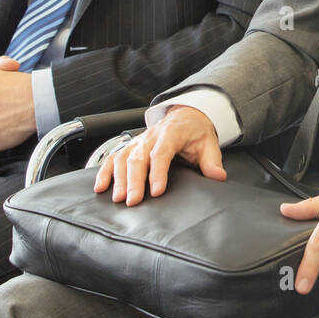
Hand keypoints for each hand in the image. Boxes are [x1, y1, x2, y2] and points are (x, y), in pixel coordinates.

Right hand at [94, 105, 224, 205]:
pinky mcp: (129, 146)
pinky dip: (105, 171)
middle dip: (134, 181)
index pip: (162, 153)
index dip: (158, 172)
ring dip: (118, 178)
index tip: (157, 191)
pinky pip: (113, 157)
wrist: (186, 115)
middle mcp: (151, 136)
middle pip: (138, 157)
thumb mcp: (209, 144)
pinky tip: (100, 187)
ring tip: (118, 198)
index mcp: (171, 133)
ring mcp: (138, 140)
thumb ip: (212, 161)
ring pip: (123, 157)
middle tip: (133, 201)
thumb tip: (218, 177)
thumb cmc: (196, 132)